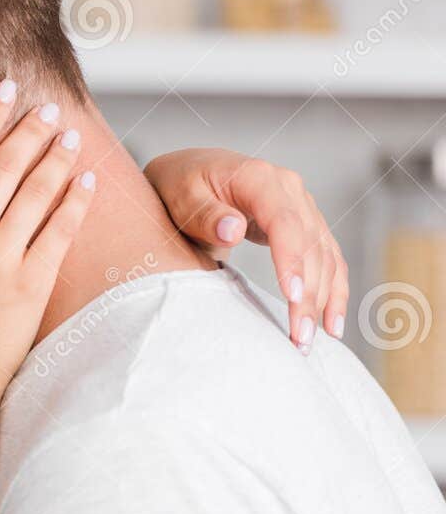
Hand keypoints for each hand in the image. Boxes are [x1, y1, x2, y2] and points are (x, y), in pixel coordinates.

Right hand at [0, 82, 94, 405]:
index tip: (5, 91)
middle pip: (6, 163)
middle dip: (31, 128)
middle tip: (48, 108)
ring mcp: (2, 257)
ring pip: (38, 189)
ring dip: (58, 156)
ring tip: (71, 135)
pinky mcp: (31, 283)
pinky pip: (60, 230)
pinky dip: (75, 201)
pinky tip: (86, 181)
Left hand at [145, 148, 348, 348]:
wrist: (189, 172)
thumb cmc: (181, 185)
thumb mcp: (182, 196)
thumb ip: (206, 214)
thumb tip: (232, 230)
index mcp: (260, 179)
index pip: (285, 222)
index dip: (291, 259)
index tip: (291, 295)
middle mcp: (290, 190)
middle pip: (310, 245)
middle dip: (308, 294)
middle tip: (298, 337)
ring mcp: (302, 207)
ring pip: (325, 256)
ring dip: (323, 300)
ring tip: (310, 341)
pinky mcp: (304, 225)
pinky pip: (327, 259)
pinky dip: (333, 290)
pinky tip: (331, 324)